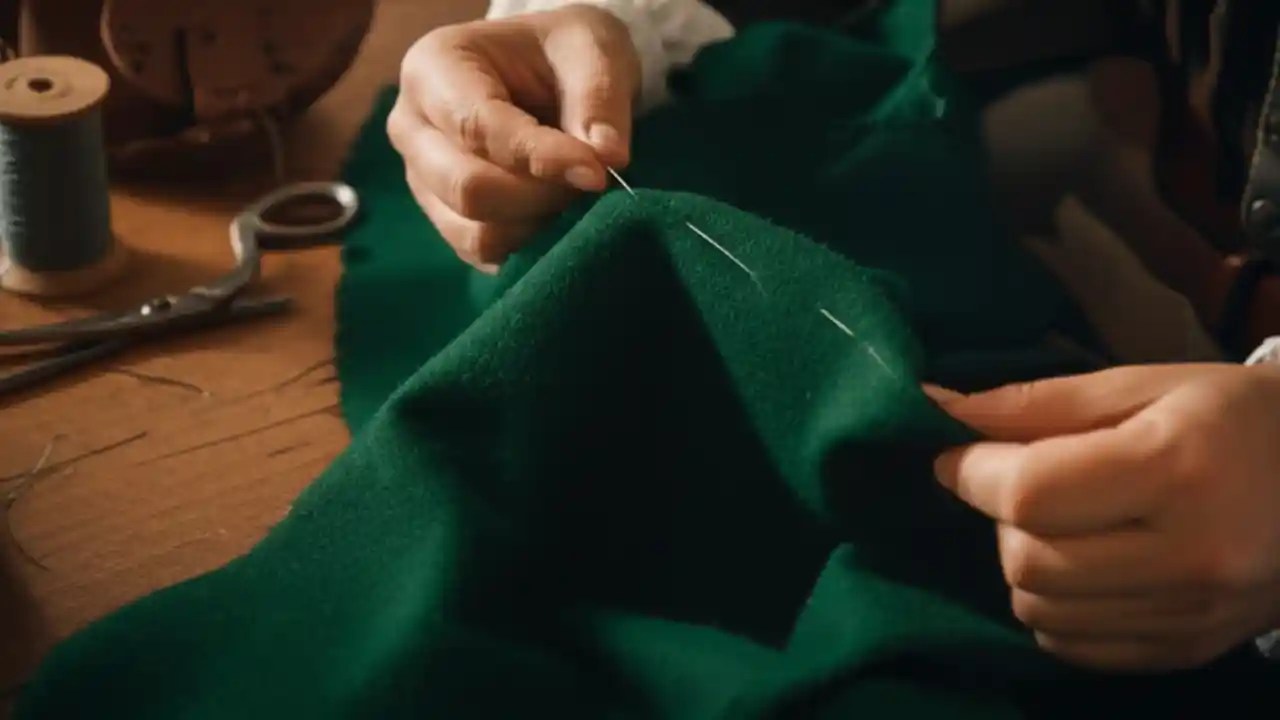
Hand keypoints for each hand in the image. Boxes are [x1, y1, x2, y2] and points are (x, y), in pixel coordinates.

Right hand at [387, 5, 639, 270]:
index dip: (540, 158)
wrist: (552, 74)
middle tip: (592, 181)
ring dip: (539, 225)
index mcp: (433, 68)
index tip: (598, 172)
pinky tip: (559, 215)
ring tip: (576, 194)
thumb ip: (598, 100)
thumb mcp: (592, 50)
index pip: (477, 126)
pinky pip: (484, 254)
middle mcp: (412, 128)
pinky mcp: (446, 220)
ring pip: (475, 232)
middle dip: (541, 196)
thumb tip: (607, 158)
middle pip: (466, 188)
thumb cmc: (563, 53)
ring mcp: (423, 180)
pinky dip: (531, 245)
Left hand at [927, 364, 1279, 671]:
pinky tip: (1080, 566)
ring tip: (1057, 525)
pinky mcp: (1187, 650)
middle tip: (1020, 487)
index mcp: (1176, 468)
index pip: (1029, 493)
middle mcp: (1189, 554)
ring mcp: (1191, 614)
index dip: (971, 472)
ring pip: (1040, 611)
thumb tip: (938, 405)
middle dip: (999, 520)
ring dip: (1022, 565)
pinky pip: (1074, 647)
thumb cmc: (1232, 416)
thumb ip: (1037, 402)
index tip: (957, 455)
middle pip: (1027, 561)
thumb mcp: (1141, 385)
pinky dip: (1053, 609)